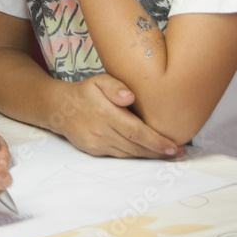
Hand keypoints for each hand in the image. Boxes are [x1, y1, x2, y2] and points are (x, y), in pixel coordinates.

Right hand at [51, 74, 182, 158]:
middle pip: (136, 147)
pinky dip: (134, 154)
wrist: (59, 107)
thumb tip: (130, 97)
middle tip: (178, 152)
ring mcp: (97, 143)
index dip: (156, 142)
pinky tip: (145, 150)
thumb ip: (115, 86)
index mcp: (105, 113)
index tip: (174, 146)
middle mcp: (101, 131)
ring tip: (166, 153)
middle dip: (159, 152)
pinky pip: (119, 155)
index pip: (136, 132)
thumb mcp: (98, 80)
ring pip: (129, 154)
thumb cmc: (84, 92)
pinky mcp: (94, 151)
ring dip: (149, 155)